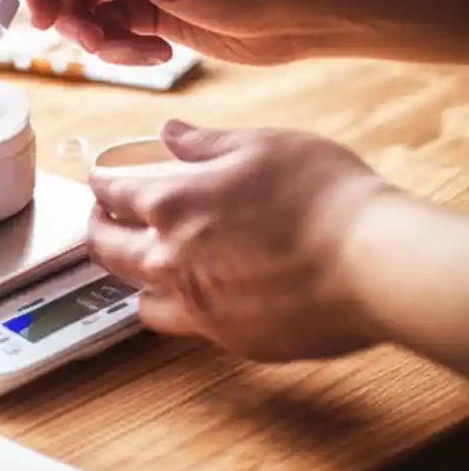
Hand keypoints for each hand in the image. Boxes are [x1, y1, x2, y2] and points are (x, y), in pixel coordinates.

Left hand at [87, 120, 391, 361]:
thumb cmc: (323, 196)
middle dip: (98, 229)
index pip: (111, 193)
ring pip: (136, 295)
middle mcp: (168, 257)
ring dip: (133, 276)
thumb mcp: (262, 146)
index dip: (101, 183)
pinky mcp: (225, 338)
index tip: (100, 180)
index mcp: (170, 203)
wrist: (373, 263)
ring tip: (141, 262)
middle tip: (103, 220)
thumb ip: (206, 143)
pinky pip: (181, 326)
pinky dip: (176, 308)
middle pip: (106, 248)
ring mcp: (194, 304)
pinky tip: (193, 295)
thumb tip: (170, 132)